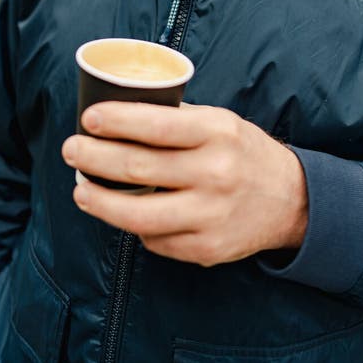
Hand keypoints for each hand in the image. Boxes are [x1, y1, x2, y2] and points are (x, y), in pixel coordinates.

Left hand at [61, 102, 307, 266]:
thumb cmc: (243, 151)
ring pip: (138, 215)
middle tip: (71, 150)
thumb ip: (177, 119)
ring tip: (81, 190)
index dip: (116, 121)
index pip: (156, 124)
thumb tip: (118, 112)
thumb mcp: (220, 122)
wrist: (291, 200)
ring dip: (100, 202)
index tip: (88, 118)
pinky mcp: (206, 249)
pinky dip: (134, 226)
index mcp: (217, 132)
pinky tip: (123, 214)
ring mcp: (210, 215)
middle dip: (94, 158)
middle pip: (138, 167)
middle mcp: (215, 173)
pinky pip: (155, 240)